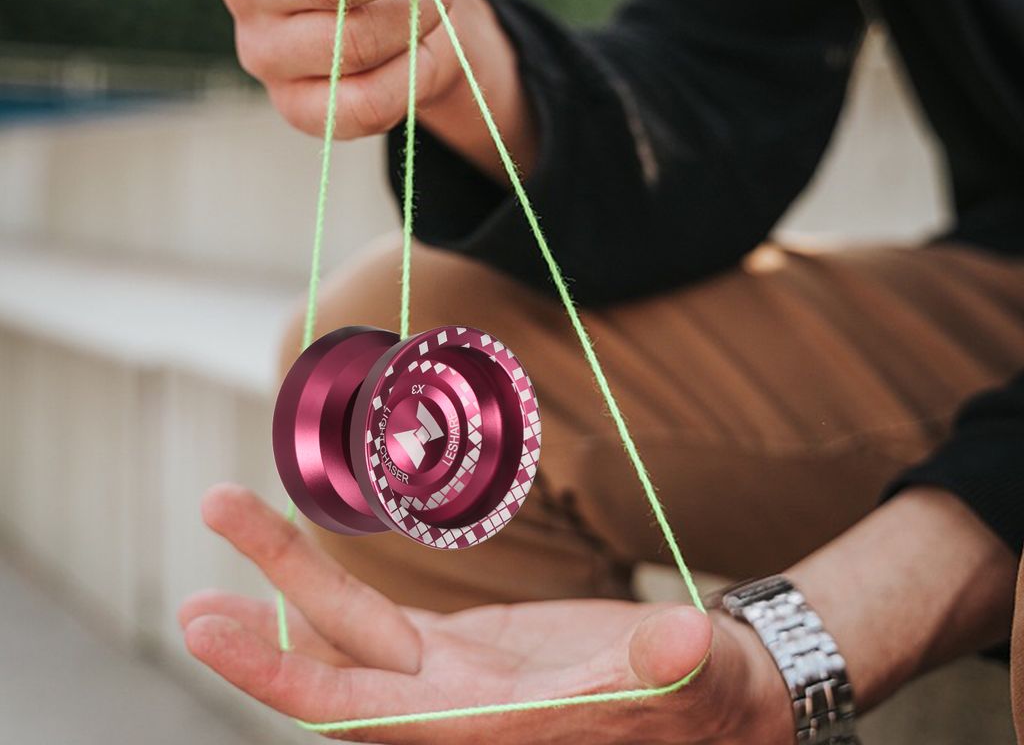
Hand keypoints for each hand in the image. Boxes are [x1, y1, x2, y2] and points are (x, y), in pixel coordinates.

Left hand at [181, 485, 791, 743]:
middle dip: (260, 624)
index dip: (279, 676)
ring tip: (231, 513)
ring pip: (352, 630)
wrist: (710, 690)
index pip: (360, 711)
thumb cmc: (707, 694)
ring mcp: (455, 674)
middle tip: (196, 574)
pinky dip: (335, 592)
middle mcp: (453, 707)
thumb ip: (668, 660)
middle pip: (334, 666)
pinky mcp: (468, 649)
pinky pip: (383, 621)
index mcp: (488, 726)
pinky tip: (298, 563)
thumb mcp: (693, 673)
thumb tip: (682, 638)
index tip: (209, 630)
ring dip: (289, 581)